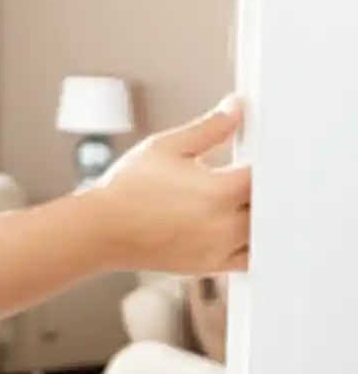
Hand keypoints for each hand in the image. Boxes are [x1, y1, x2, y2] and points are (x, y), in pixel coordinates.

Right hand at [86, 94, 251, 273]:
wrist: (102, 230)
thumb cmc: (127, 189)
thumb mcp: (166, 147)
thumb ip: (208, 127)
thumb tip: (236, 108)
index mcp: (220, 191)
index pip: (266, 175)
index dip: (267, 161)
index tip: (254, 153)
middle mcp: (227, 224)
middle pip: (271, 205)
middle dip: (263, 188)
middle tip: (245, 174)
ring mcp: (221, 249)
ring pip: (264, 233)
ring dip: (259, 216)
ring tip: (237, 199)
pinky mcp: (211, 265)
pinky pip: (249, 257)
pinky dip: (249, 242)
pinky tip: (232, 225)